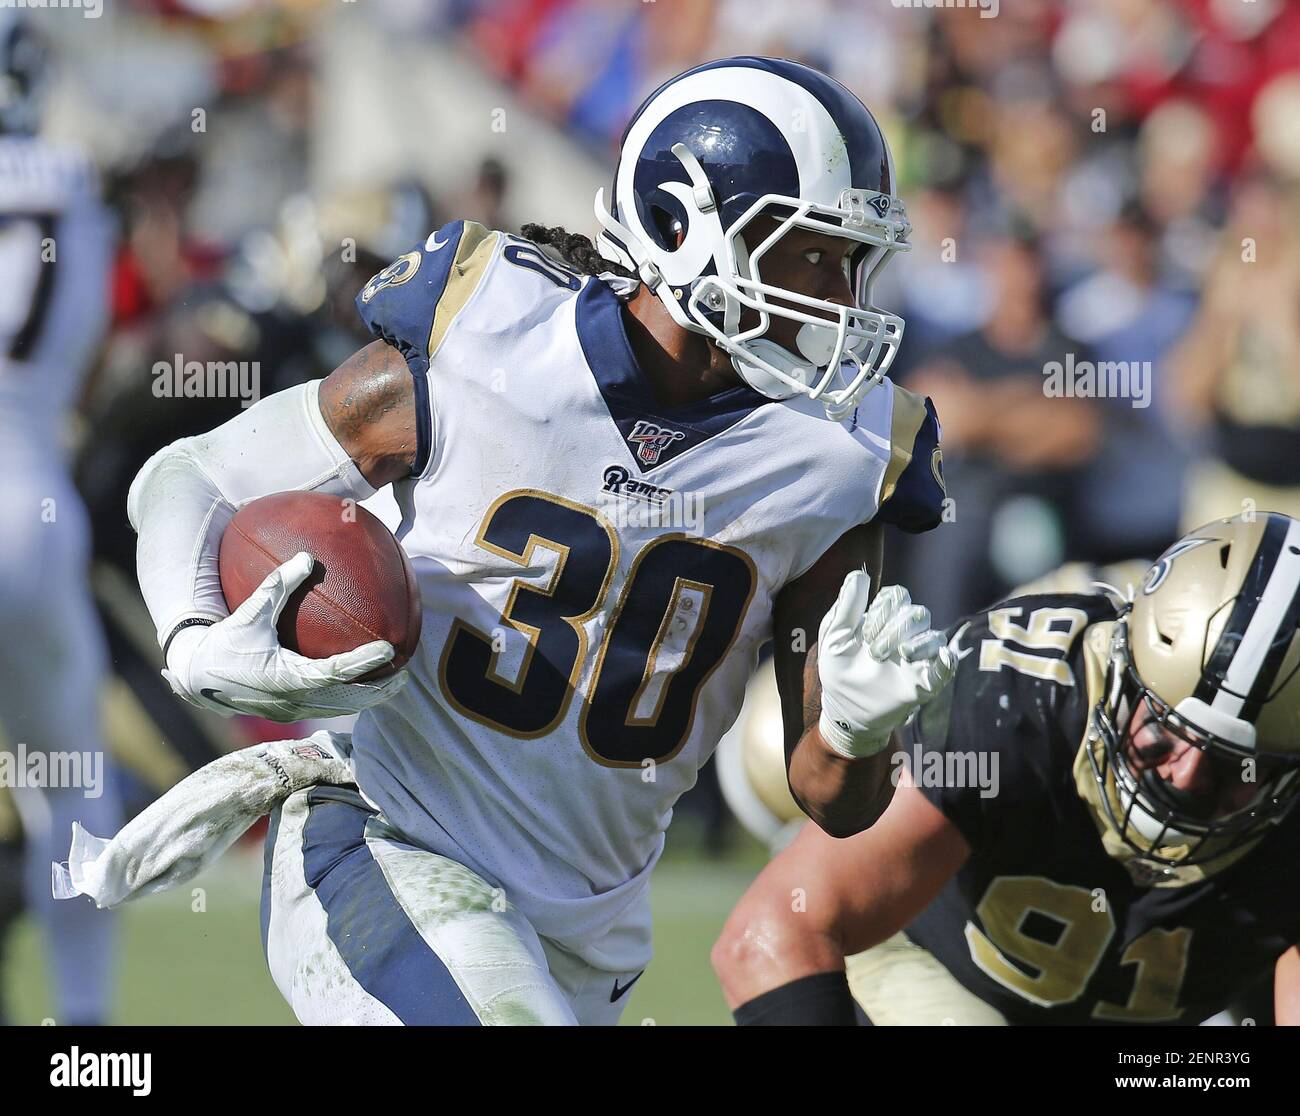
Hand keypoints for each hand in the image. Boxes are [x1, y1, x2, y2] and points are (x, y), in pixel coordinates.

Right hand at [163, 552, 406, 721]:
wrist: (196, 677)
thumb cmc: (224, 642)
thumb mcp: (250, 612)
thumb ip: (278, 585)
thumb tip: (306, 556)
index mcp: (287, 677)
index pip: (336, 671)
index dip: (365, 662)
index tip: (390, 649)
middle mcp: (293, 699)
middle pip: (349, 699)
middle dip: (380, 689)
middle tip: (405, 671)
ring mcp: (291, 711)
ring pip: (340, 709)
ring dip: (369, 697)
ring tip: (394, 682)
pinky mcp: (288, 714)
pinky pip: (327, 708)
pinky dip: (349, 699)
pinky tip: (364, 685)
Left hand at [816, 570, 954, 757]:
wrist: (843, 710)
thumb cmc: (838, 670)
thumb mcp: (833, 638)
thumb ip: (846, 607)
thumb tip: (859, 575)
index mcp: (883, 620)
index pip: (897, 596)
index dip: (884, 607)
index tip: (865, 631)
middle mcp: (904, 635)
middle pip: (916, 612)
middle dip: (894, 629)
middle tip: (874, 652)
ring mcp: (916, 658)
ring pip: (934, 634)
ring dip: (917, 642)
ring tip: (899, 655)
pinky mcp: (924, 682)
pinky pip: (946, 667)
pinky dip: (947, 661)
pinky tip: (943, 658)